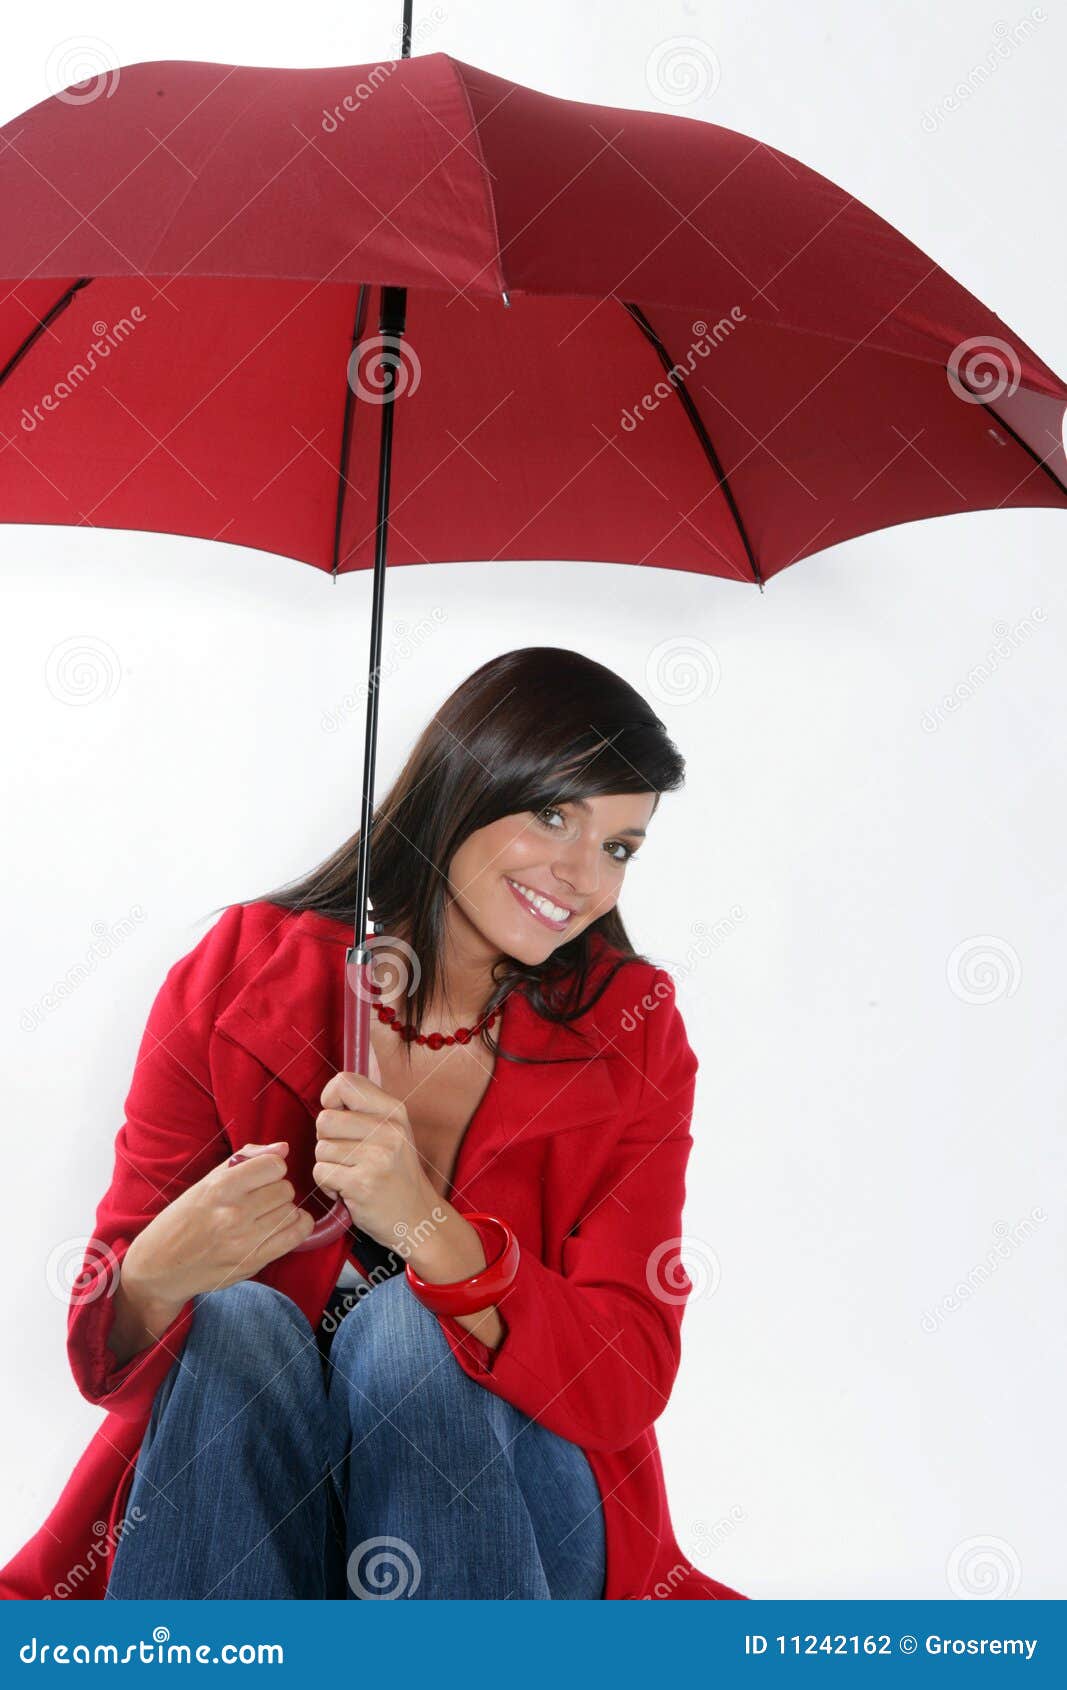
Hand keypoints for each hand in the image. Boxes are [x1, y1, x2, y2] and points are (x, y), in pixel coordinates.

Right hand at [120, 1141, 315, 1308]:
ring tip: (265, 1215)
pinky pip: (295, 1237)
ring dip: (283, 1211)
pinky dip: (296, 1227)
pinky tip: (281, 1226)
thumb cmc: (183, 1219)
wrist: (159, 1267)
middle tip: (260, 1198)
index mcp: (220, 1188)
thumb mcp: (206, 1182)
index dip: (271, 1168)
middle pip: (286, 1189)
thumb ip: (247, 1159)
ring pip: (291, 1212)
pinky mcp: (252, 1263)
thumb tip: (283, 1148)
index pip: (274, 1166)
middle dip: (277, 1190)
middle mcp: (233, 1214)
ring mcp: (244, 1241)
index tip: (261, 1176)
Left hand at [313, 1042, 435, 1251]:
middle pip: (324, 1119)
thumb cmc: (396, 1174)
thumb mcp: (393, 1132)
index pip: (344, 1082)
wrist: (418, 1218)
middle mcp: (388, 1129)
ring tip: (351, 1175)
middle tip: (347, 1156)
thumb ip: (365, 1111)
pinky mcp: (363, 1183)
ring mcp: (377, 1156)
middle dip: (326, 1140)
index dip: (330, 1099)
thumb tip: (329, 1095)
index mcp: (394, 1111)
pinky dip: (327, 1185)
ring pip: (320, 1149)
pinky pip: (321, 1173)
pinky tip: (348, 1190)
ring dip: (328, 1166)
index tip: (339, 1117)